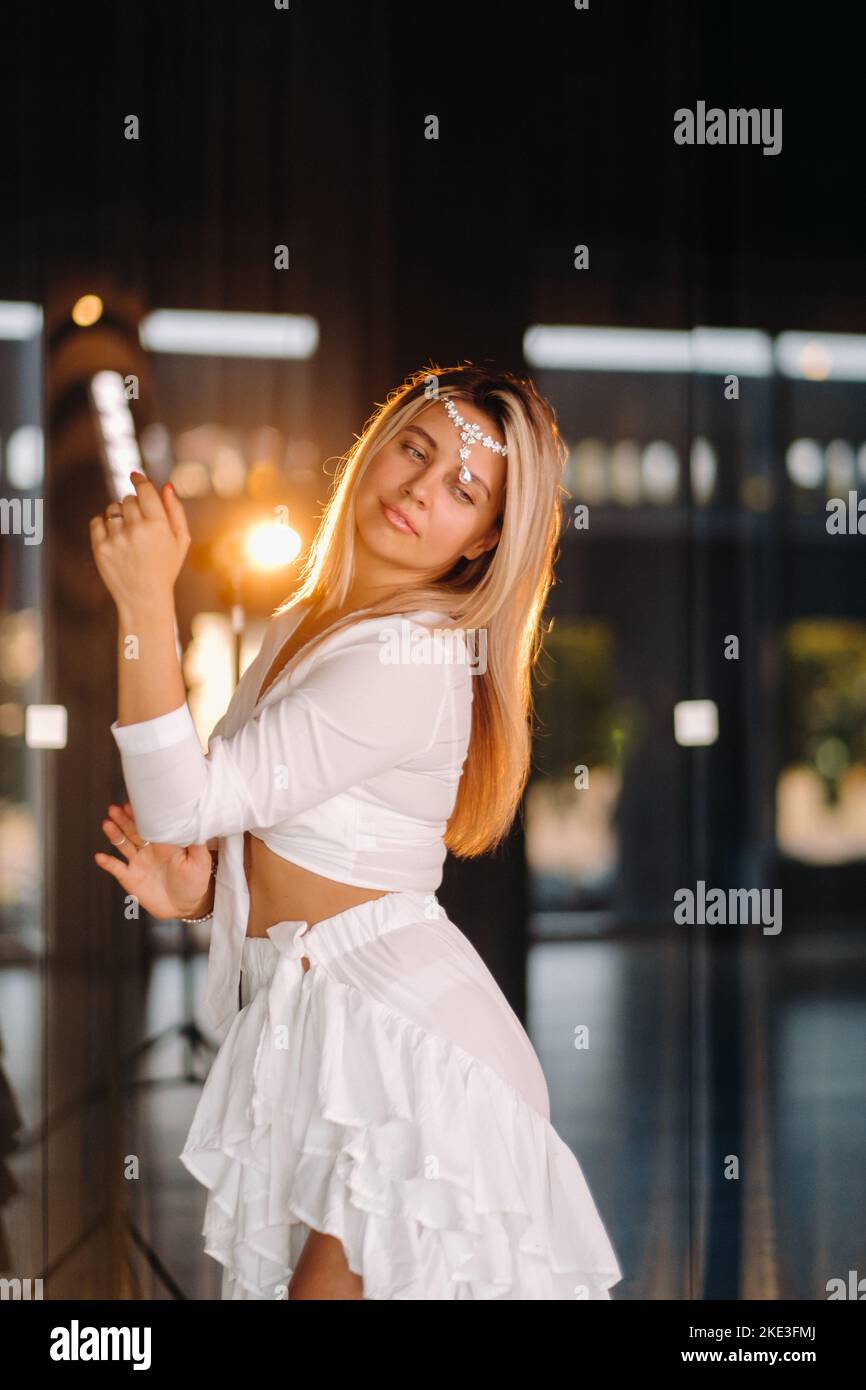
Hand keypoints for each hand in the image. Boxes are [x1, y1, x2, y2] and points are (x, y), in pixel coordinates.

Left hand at [88, 473, 189, 613]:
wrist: (145, 598)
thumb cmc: (165, 567)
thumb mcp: (181, 541)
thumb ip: (176, 511)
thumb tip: (165, 485)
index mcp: (158, 525)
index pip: (144, 490)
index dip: (139, 480)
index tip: (135, 475)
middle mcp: (137, 529)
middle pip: (128, 499)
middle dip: (133, 506)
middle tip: (139, 525)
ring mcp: (116, 539)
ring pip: (112, 509)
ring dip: (119, 516)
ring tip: (128, 535)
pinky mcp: (100, 548)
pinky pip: (96, 521)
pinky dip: (103, 525)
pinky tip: (115, 539)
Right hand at [95, 801, 213, 919]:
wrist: (186, 905)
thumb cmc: (195, 881)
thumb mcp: (200, 860)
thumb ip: (196, 841)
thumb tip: (196, 820)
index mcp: (164, 842)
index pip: (151, 824)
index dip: (142, 814)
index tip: (135, 803)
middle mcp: (148, 849)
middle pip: (133, 830)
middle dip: (124, 819)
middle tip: (115, 808)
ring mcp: (138, 862)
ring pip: (123, 844)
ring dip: (114, 834)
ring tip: (107, 824)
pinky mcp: (130, 877)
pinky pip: (116, 868)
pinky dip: (107, 863)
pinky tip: (99, 857)